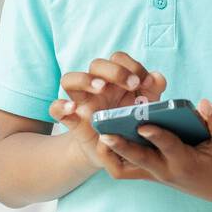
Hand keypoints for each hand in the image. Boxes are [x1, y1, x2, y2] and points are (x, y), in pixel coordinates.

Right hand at [52, 51, 167, 173]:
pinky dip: (60, 106)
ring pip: (70, 79)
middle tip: (132, 84)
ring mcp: (81, 101)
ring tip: (102, 87)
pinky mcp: (71, 120)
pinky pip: (55, 108)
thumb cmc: (130, 124)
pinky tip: (72, 108)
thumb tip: (157, 77)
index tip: (146, 81)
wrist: (115, 152)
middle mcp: (95, 86)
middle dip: (115, 71)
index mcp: (114, 80)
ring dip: (86, 80)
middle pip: (96, 65)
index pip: (118, 59)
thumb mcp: (146, 109)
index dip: (132, 65)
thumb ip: (153, 91)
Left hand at [96, 98, 211, 203]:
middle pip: (138, 160)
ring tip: (98, 132)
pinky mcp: (146, 172)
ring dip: (109, 154)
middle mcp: (165, 170)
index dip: (157, 136)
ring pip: (123, 169)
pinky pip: (122, 167)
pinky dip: (110, 154)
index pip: (169, 148)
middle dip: (122, 147)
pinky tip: (104, 134)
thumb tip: (204, 104)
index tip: (144, 124)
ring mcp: (153, 173)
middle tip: (105, 133)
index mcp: (185, 162)